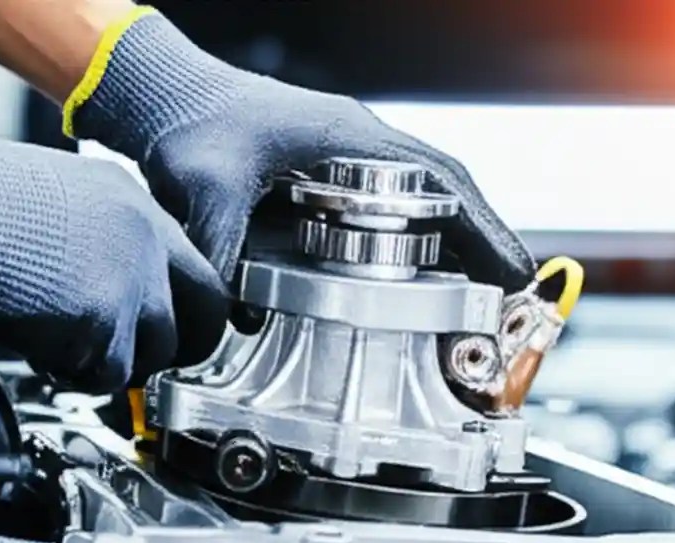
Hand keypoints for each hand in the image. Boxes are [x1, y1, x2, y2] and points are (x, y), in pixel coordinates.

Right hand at [0, 123, 227, 393]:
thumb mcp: (52, 193)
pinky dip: (82, 378)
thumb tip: (95, 271)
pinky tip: (47, 357)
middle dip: (185, 343)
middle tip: (152, 357)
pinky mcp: (105, 324)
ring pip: (159, 351)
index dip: (178, 298)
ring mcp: (131, 282)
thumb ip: (92, 234)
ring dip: (121, 363)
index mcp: (132, 200)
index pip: (189, 261)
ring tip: (75, 353)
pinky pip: (111, 374)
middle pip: (206, 308)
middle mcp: (146, 238)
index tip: (167, 318)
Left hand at [67, 9, 535, 290]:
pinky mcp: (324, 173)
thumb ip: (220, 248)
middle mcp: (356, 141)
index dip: (483, 228)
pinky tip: (413, 272)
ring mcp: (343, 155)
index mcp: (346, 136)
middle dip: (480, 239)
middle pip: (444, 190)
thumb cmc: (189, 120)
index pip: (440, 180)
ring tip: (475, 289)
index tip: (513, 269)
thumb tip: (232, 315)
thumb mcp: (205, 188)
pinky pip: (387, 202)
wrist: (161, 94)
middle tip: (506, 290)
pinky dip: (413, 234)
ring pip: (420, 196)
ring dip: (451, 237)